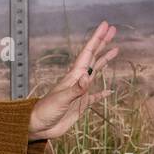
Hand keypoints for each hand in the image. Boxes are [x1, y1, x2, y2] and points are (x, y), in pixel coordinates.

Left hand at [29, 20, 117, 139]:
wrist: (38, 127)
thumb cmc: (45, 111)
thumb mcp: (62, 99)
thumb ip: (76, 88)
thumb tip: (87, 76)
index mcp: (73, 76)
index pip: (88, 53)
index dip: (97, 39)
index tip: (106, 26)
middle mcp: (77, 81)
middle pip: (93, 58)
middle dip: (102, 43)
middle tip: (113, 30)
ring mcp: (80, 92)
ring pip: (95, 73)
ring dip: (104, 61)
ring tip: (115, 50)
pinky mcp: (81, 105)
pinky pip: (95, 96)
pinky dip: (102, 93)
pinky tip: (109, 91)